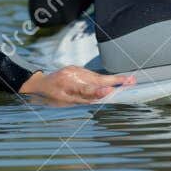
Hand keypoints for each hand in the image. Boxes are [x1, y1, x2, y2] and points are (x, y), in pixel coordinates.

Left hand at [19, 66, 134, 104]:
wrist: (38, 83)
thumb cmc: (50, 96)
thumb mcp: (64, 101)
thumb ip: (83, 98)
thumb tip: (101, 96)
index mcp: (67, 86)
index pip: (86, 89)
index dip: (99, 91)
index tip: (111, 91)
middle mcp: (72, 75)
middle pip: (97, 79)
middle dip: (115, 81)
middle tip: (131, 80)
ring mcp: (75, 70)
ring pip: (96, 77)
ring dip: (111, 80)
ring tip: (127, 80)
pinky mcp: (76, 68)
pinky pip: (91, 75)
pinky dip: (100, 80)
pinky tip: (110, 82)